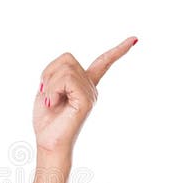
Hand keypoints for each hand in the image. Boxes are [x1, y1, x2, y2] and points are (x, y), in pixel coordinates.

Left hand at [33, 36, 137, 155]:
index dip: (118, 50)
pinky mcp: (87, 99)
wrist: (48, 142)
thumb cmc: (47, 120)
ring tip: (51, 101)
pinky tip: (54, 103)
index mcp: (84, 84)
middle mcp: (91, 87)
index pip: (103, 63)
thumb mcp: (48, 89)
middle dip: (48, 73)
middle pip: (67, 58)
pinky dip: (53, 90)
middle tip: (47, 94)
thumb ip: (58, 73)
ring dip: (50, 84)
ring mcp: (91, 93)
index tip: (134, 39)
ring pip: (65, 69)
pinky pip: (66, 80)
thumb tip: (67, 59)